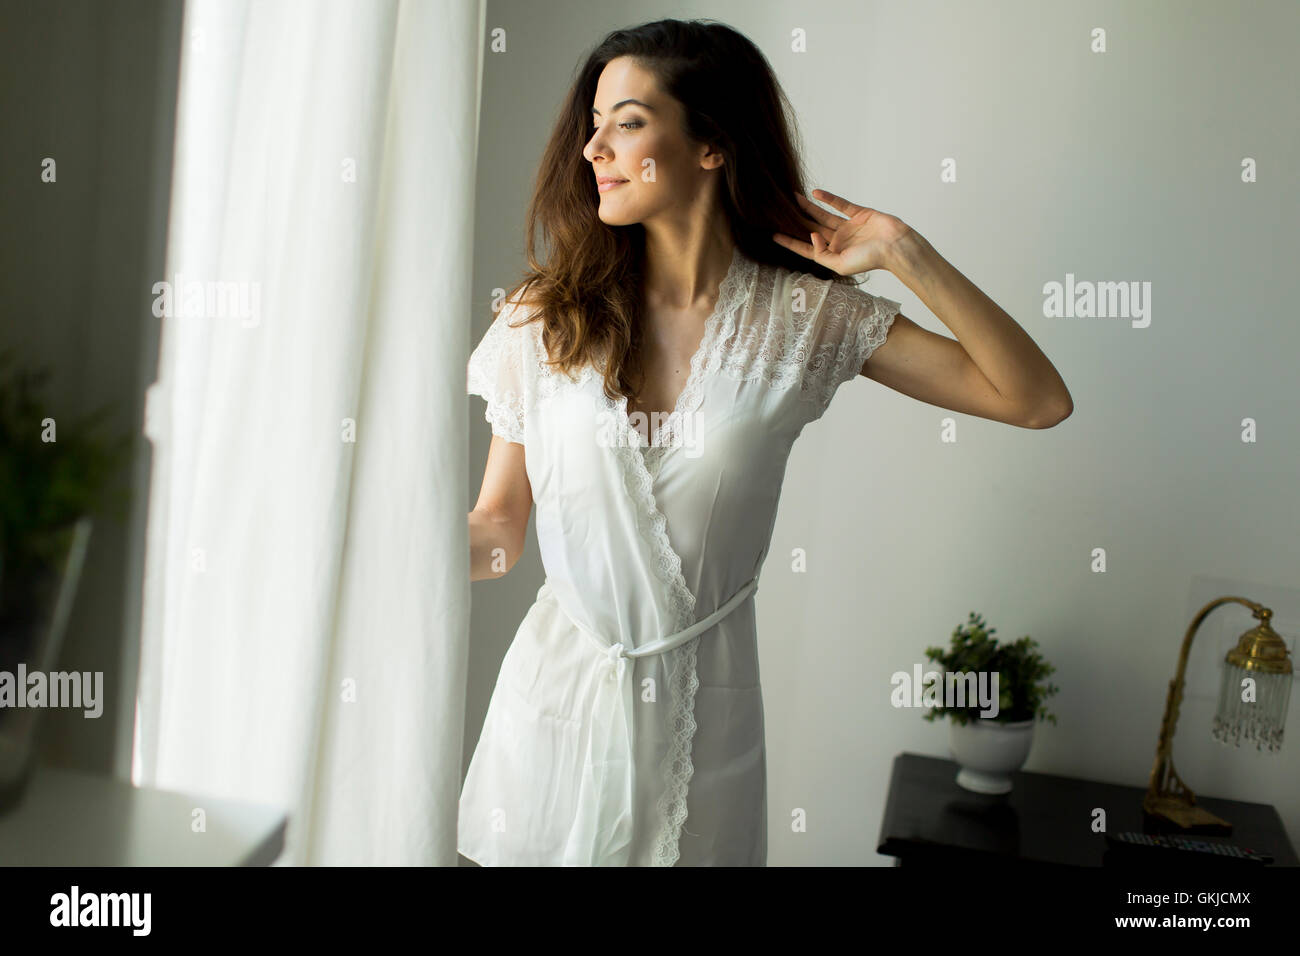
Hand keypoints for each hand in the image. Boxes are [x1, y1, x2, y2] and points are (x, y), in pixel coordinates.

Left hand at [773, 189, 913, 275]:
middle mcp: (839, 241)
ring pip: (823, 215)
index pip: (807, 248)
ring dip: (808, 207)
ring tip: (793, 198)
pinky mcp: (859, 214)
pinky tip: (816, 193)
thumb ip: (822, 254)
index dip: (790, 242)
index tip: (774, 235)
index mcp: (833, 255)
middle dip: (796, 221)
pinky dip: (829, 198)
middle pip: (812, 229)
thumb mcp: (840, 265)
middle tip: (779, 211)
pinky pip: (840, 205)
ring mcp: (848, 227)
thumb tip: (811, 236)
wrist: (895, 246)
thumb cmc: (871, 260)